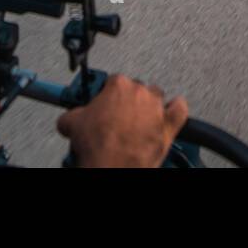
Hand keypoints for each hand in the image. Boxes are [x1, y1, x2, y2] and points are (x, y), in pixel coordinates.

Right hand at [56, 74, 189, 167]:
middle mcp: (140, 92)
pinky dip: (176, 109)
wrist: (113, 166)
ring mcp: (157, 108)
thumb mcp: (72, 123)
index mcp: (118, 85)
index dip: (107, 94)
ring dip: (149, 105)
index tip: (104, 103)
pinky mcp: (169, 125)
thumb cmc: (98, 145)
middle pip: (135, 88)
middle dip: (126, 101)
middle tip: (117, 116)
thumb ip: (72, 114)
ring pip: (156, 96)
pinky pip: (179, 109)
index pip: (113, 81)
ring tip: (138, 119)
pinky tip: (169, 113)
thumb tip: (68, 118)